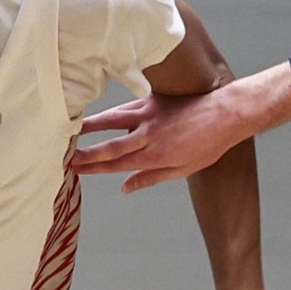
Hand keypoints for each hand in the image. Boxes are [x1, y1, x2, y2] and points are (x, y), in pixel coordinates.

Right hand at [72, 61, 290, 191]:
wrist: (226, 114)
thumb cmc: (207, 145)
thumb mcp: (182, 170)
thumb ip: (149, 178)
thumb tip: (124, 188)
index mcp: (155, 156)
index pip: (117, 164)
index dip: (93, 168)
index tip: (74, 170)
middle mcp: (148, 136)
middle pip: (109, 145)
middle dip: (85, 152)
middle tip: (63, 156)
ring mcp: (149, 115)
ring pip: (112, 121)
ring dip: (90, 126)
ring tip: (70, 129)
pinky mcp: (152, 101)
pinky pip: (125, 106)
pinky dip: (110, 111)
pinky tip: (98, 114)